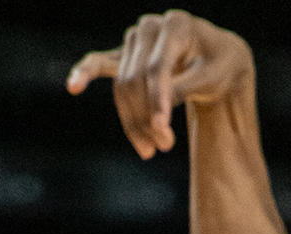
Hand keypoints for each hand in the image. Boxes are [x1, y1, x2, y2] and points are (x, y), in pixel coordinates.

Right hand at [66, 10, 253, 159]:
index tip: (162, 133)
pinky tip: (73, 86)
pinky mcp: (124, 55)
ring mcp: (134, 40)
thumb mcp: (211, 78)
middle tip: (163, 148)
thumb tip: (157, 117)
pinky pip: (100, 63)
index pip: (157, 69)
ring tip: (150, 150)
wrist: (216, 55)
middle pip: (135, 80)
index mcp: (176, 26)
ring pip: (122, 86)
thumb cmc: (217, 65)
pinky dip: (85, 73)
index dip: (157, 102)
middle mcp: (150, 28)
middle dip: (145, 118)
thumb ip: (183, 89)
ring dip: (132, 121)